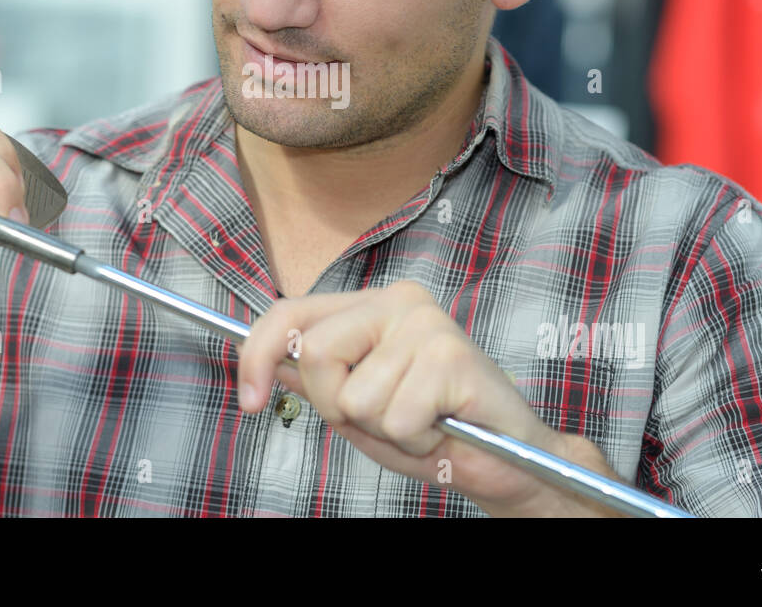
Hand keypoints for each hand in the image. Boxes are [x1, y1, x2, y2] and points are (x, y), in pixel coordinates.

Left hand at [237, 279, 625, 515]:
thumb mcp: (361, 406)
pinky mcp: (450, 356)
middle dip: (337, 405)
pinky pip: (394, 419)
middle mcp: (398, 301)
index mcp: (372, 306)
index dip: (257, 355)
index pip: (291, 313)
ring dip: (382, 430)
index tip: (251, 401)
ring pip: (354, 396)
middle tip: (381, 419)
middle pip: (315, 355)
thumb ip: (319, 380)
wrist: (510, 459)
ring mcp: (426, 324)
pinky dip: (413, 442)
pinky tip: (441, 429)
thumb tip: (269, 364)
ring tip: (419, 425)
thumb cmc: (434, 431)